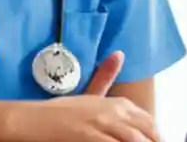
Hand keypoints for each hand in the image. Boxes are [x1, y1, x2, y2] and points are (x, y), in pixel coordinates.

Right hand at [8, 51, 157, 141]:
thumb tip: (119, 53)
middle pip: (146, 133)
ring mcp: (101, 125)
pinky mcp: (89, 137)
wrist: (32, 120)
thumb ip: (105, 76)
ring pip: (134, 140)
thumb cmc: (61, 112)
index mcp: (116, 102)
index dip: (154, 136)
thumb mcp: (88, 93)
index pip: (149, 122)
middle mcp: (112, 111)